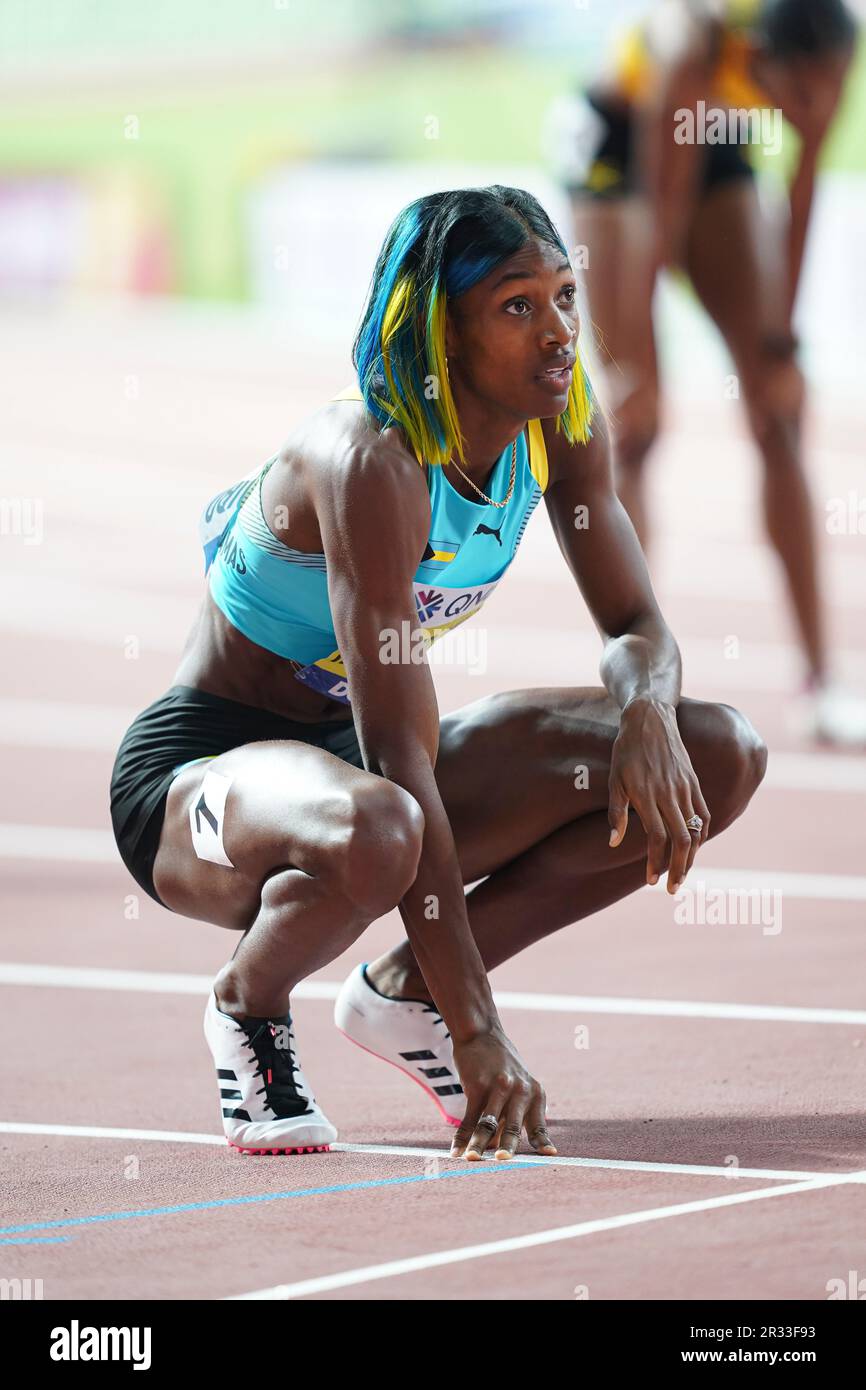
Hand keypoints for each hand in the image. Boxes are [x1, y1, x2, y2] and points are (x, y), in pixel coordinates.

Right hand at [450, 1026, 555, 1161]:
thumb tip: (497, 1148)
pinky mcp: (477, 1086)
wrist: (482, 1034)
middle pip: (513, 1126)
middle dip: (508, 1147)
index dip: (542, 1141)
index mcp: (534, 1093)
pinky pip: (469, 1117)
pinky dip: (461, 1136)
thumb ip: (511, 1115)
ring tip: (472, 1161)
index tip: (549, 1155)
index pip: (538, 1124)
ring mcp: (498, 1087)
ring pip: (488, 1124)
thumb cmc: (500, 1066)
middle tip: (504, 1163)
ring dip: (478, 1145)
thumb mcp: (515, 1086)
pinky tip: (455, 1151)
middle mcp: (520, 1091)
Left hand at [608, 696, 709, 893]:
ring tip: (683, 873)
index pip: (657, 839)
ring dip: (692, 856)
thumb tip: (613, 842)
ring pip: (696, 831)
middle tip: (672, 889)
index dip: (655, 863)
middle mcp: (671, 795)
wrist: (651, 718)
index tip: (650, 880)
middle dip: (679, 869)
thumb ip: (616, 812)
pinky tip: (695, 847)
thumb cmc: (626, 750)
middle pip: (682, 841)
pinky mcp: (694, 782)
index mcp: (648, 796)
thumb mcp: (614, 779)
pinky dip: (702, 834)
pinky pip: (704, 814)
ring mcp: (686, 788)